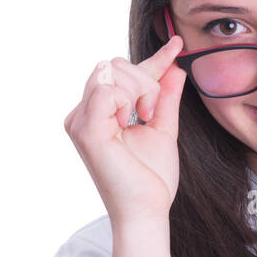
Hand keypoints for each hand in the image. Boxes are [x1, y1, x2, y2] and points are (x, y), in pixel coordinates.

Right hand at [63, 36, 186, 223]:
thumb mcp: (163, 129)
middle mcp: (83, 114)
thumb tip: (175, 68)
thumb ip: (166, 98)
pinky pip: (106, 89)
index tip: (176, 45)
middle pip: (113, 64)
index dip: (153, 60)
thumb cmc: (151, 180)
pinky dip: (127, 99)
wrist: (148, 211)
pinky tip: (132, 120)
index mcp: (98, 114)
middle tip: (152, 113)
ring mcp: (80, 121)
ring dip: (139, 90)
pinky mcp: (85, 130)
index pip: (123, 74)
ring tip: (145, 118)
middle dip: (145, 81)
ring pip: (110, 71)